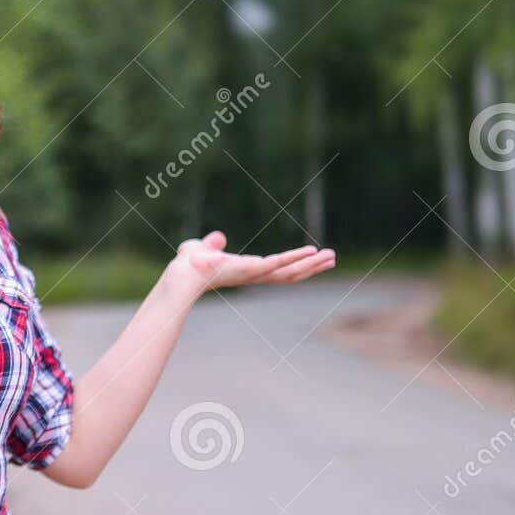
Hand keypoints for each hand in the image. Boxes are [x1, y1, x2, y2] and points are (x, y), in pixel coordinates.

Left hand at [166, 230, 335, 297]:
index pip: (279, 270)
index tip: (313, 257)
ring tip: (331, 255)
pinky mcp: (251, 270)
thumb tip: (218, 238)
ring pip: (290, 272)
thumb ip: (213, 244)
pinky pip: (278, 264)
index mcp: (248, 271)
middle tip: (332, 257)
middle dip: (312, 266)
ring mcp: (255, 274)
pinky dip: (295, 258)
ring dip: (311, 264)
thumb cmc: (189, 265)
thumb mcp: (205, 249)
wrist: (182, 273)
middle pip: (291, 274)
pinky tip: (311, 252)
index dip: (296, 264)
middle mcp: (255, 276)